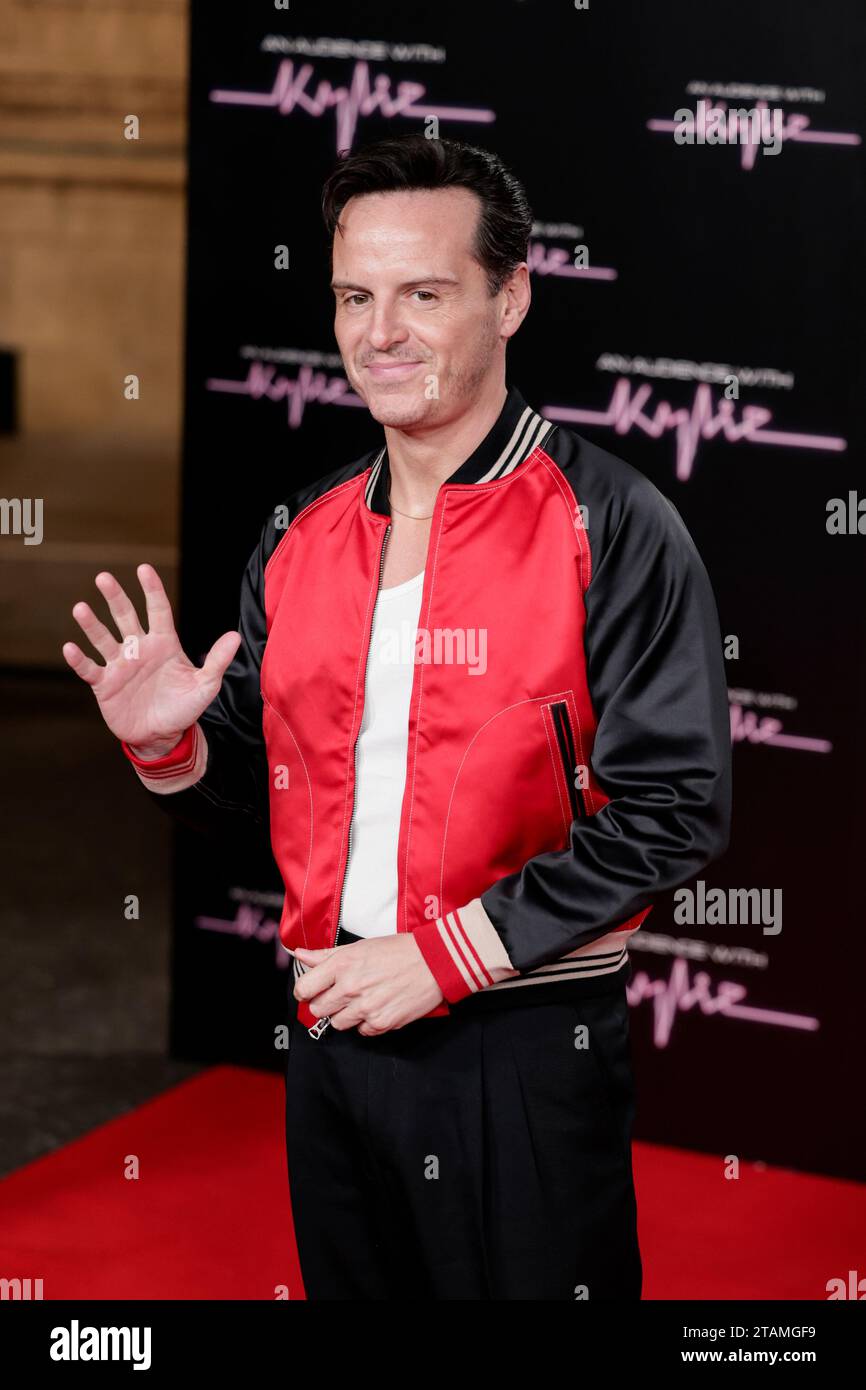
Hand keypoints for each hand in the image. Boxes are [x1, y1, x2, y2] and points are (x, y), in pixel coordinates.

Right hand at [61, 564, 242, 751]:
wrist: (162, 736)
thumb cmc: (184, 707)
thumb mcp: (205, 686)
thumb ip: (218, 661)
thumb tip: (235, 636)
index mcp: (164, 643)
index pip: (158, 610)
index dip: (152, 590)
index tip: (143, 569)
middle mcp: (139, 648)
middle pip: (125, 617)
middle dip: (115, 597)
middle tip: (103, 578)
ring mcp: (120, 665)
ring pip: (103, 639)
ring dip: (92, 625)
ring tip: (80, 608)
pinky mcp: (104, 684)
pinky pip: (90, 668)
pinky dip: (79, 659)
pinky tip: (71, 647)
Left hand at [293, 934, 444, 1034]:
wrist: (434, 962)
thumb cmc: (399, 951)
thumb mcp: (360, 946)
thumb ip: (326, 955)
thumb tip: (300, 955)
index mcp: (342, 964)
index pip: (304, 989)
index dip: (306, 991)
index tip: (313, 991)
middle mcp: (350, 987)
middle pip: (317, 1010)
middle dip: (326, 1004)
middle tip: (341, 995)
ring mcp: (365, 1007)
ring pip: (337, 1023)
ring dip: (346, 1014)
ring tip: (363, 1000)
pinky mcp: (381, 1023)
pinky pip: (361, 1031)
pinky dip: (367, 1023)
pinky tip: (378, 1007)